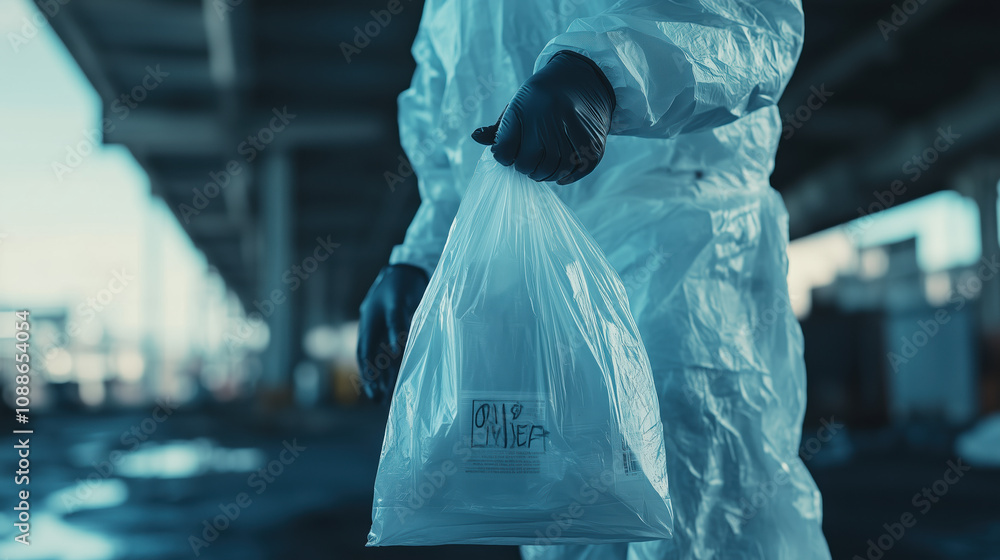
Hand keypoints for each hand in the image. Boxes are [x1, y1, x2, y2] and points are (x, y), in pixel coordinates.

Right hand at [356, 264, 428, 403]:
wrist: (409, 268)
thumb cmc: (402, 284)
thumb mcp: (397, 304)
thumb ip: (395, 326)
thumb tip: (394, 351)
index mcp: (369, 321)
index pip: (366, 352)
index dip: (369, 371)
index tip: (374, 390)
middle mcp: (373, 326)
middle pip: (370, 358)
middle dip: (373, 379)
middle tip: (378, 399)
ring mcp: (382, 327)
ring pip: (379, 356)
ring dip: (382, 374)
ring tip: (385, 395)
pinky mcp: (395, 327)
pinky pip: (390, 349)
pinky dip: (392, 364)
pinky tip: (396, 376)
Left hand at [472, 50, 614, 184]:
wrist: (583, 78)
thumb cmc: (542, 98)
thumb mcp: (517, 105)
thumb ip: (498, 127)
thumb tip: (475, 137)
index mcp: (525, 108)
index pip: (503, 152)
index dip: (503, 156)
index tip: (509, 152)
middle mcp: (549, 119)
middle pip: (527, 165)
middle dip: (525, 167)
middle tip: (529, 160)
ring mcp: (573, 131)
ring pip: (552, 171)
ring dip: (545, 174)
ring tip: (544, 163)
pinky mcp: (592, 142)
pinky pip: (575, 171)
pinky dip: (566, 176)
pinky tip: (560, 171)